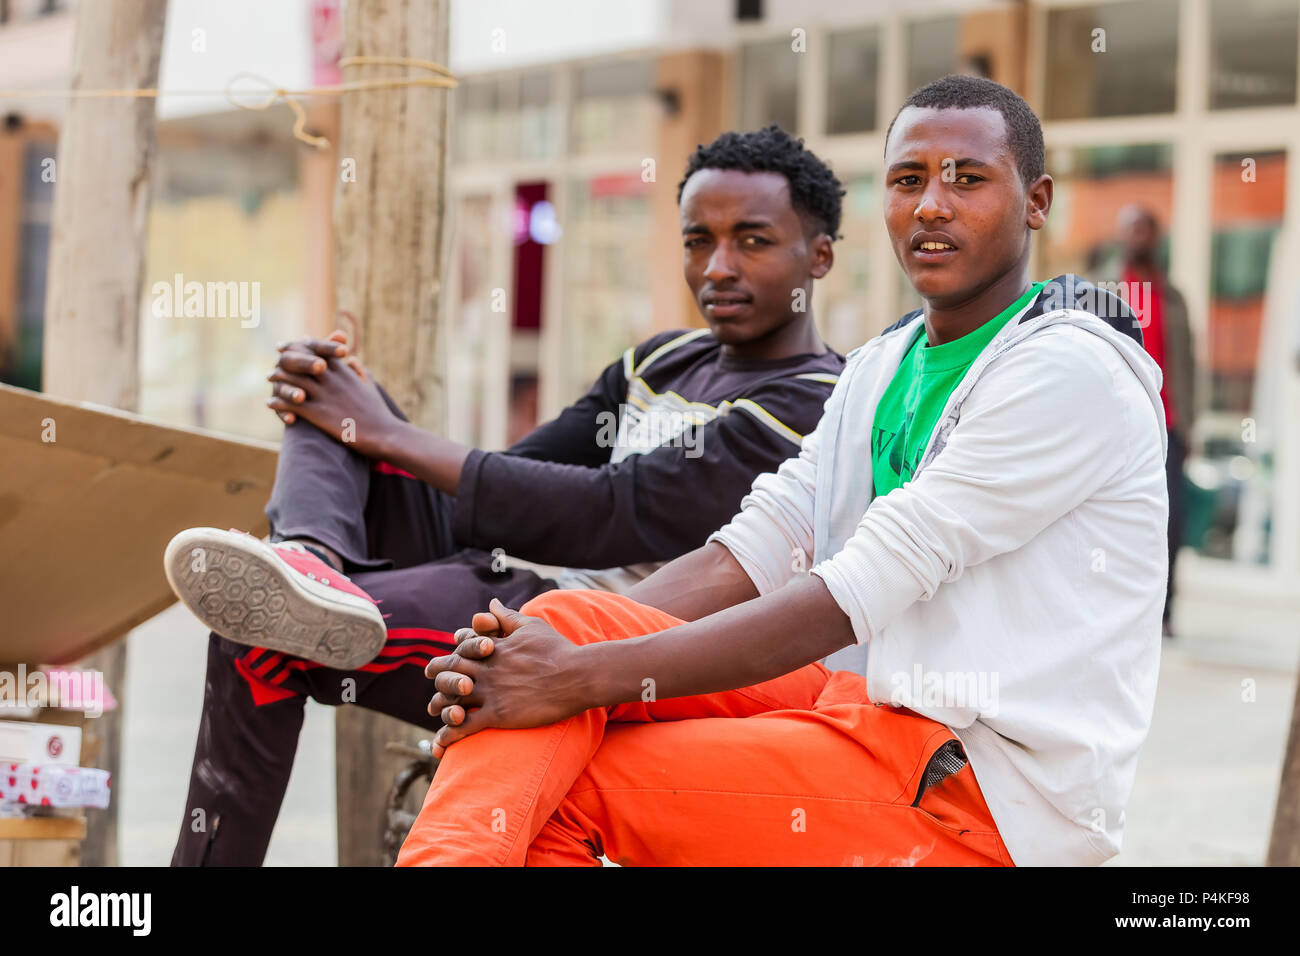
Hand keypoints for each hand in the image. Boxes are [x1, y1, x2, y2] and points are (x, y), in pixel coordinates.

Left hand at [267, 333, 397, 457]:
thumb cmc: (378, 413)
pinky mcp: (318, 414)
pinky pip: (291, 403)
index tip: (292, 346)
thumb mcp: (370, 386)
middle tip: (276, 361)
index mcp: (344, 372)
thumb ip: (360, 371)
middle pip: (302, 359)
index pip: (319, 350)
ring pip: (292, 379)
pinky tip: (271, 403)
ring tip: (271, 380)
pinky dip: (278, 402)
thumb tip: (352, 360)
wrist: (385, 434)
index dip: (303, 346)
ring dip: (279, 378)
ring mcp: (324, 396)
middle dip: (287, 358)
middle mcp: (332, 380)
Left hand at [424, 599, 591, 757]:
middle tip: (433, 690)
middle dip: (438, 680)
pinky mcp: (497, 714)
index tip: (442, 664)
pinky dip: (448, 735)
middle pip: (448, 674)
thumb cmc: (557, 649)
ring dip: (440, 707)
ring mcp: (489, 692)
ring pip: (451, 700)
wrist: (576, 675)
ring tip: (434, 713)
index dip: (448, 658)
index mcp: (491, 649)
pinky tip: (441, 745)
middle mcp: (485, 669)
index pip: (458, 651)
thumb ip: (506, 616)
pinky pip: (464, 726)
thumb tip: (491, 602)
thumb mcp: (531, 625)